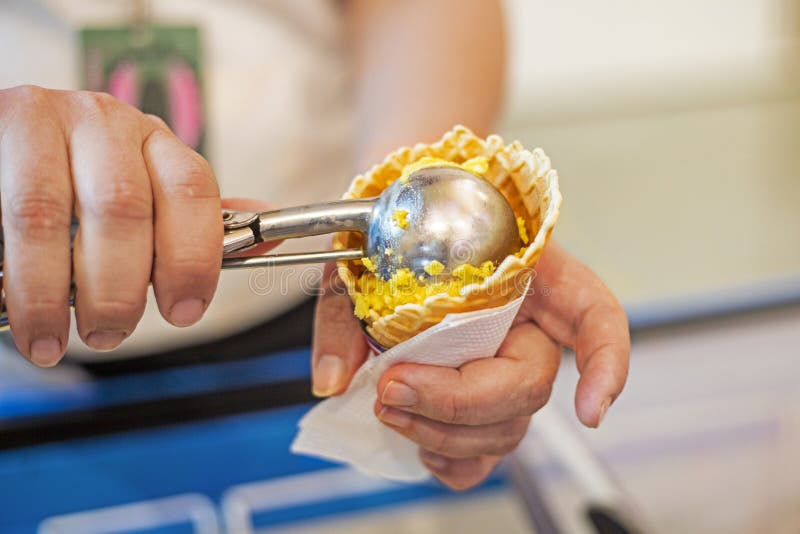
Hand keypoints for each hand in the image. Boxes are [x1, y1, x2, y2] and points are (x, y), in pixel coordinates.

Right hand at [0, 85, 228, 364]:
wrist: (9, 144)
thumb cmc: (86, 183)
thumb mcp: (148, 197)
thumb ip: (197, 224)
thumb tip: (275, 235)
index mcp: (155, 140)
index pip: (191, 191)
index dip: (193, 259)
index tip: (183, 313)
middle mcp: (103, 121)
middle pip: (123, 208)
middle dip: (119, 288)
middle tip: (108, 335)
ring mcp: (39, 118)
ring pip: (46, 214)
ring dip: (49, 291)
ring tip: (51, 341)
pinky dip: (8, 270)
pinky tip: (9, 304)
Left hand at [311, 241, 629, 489]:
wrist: (383, 228)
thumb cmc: (392, 228)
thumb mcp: (362, 250)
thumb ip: (346, 309)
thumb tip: (334, 378)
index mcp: (526, 272)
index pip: (595, 314)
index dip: (607, 363)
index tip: (589, 411)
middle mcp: (525, 324)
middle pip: (529, 386)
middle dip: (460, 400)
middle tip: (395, 387)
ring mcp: (502, 365)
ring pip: (506, 426)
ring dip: (445, 432)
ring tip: (388, 407)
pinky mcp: (474, 399)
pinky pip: (484, 450)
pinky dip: (456, 461)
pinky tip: (421, 444)